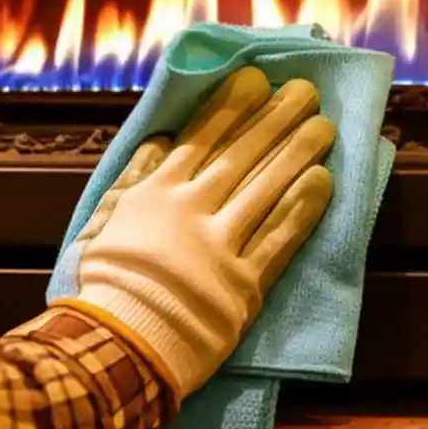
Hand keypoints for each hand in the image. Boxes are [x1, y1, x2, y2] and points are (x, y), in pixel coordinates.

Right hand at [60, 67, 334, 396]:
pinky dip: (302, 207)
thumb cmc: (104, 284)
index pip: (201, 138)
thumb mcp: (103, 221)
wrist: (115, 349)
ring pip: (266, 188)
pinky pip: (279, 238)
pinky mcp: (244, 283)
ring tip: (324, 126)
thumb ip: (134, 178)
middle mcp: (191, 211)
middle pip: (242, 155)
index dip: (233, 106)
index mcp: (155, 193)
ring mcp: (219, 246)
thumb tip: (160, 136)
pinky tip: (324, 180)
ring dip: (298, 153)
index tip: (258, 79)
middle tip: (306, 91)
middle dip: (276, 119)